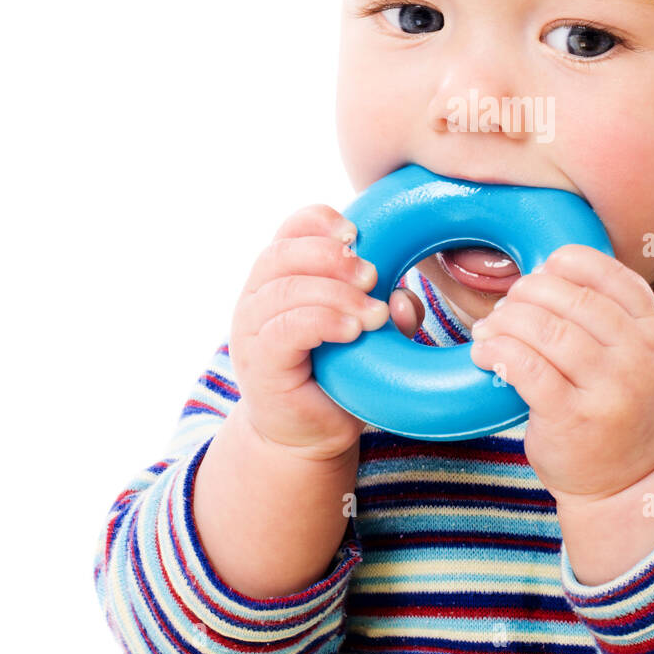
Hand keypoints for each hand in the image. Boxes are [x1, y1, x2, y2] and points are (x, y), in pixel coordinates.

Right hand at [228, 203, 416, 458]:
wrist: (306, 432)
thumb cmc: (338, 373)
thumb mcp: (370, 334)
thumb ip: (387, 312)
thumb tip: (402, 302)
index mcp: (280, 276)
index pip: (289, 229)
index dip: (320, 221)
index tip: (356, 233)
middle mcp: (257, 296)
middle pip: (283, 252)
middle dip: (333, 258)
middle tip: (373, 276)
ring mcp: (251, 329)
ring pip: (285, 290)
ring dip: (337, 294)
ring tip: (374, 313)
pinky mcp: (259, 362)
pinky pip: (285, 329)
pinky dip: (323, 322)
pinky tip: (353, 330)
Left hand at [467, 245, 653, 501]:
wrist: (634, 483)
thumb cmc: (623, 411)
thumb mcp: (639, 358)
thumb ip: (612, 317)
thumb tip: (544, 272)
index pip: (611, 274)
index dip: (567, 263)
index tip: (542, 270)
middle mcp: (638, 357)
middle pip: (571, 299)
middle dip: (528, 292)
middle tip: (508, 303)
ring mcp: (608, 389)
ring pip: (545, 330)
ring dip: (505, 320)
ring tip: (489, 328)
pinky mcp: (571, 418)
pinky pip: (524, 367)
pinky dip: (496, 351)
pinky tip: (484, 352)